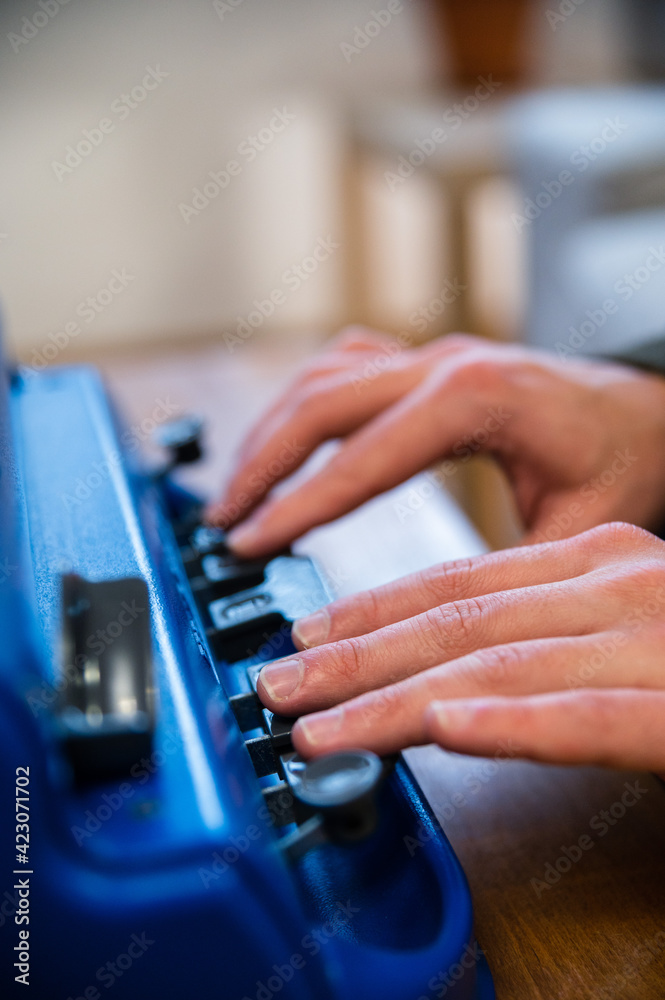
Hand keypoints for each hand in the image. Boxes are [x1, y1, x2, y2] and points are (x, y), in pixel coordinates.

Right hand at [206, 329, 664, 556]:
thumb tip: (450, 631)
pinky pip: (343, 371)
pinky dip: (300, 409)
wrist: (646, 406)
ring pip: (323, 380)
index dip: (298, 503)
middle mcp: (445, 363)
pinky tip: (282, 445)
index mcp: (478, 396)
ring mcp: (431, 357)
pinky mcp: (424, 365)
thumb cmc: (623, 457)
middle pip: (322, 402)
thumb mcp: (585, 525)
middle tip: (219, 525)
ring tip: (234, 494)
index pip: (363, 453)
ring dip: (269, 433)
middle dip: (261, 466)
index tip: (248, 543)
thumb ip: (515, 574)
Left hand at [255, 523, 664, 770]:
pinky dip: (512, 724)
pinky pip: (586, 715)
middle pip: (455, 621)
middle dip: (353, 656)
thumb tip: (447, 671)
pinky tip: (444, 734)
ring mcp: (652, 639)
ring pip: (497, 667)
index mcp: (595, 560)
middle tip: (274, 686)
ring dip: (395, 700)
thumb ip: (540, 634)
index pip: (455, 584)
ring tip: (321, 728)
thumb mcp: (618, 624)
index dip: (369, 612)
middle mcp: (617, 584)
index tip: (305, 637)